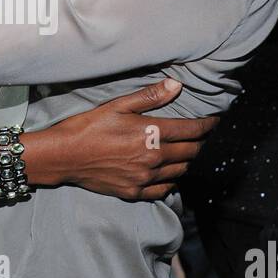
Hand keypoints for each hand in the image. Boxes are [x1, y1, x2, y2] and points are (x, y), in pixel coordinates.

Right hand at [49, 79, 218, 199]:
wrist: (64, 156)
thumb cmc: (88, 126)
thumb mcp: (117, 105)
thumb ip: (149, 97)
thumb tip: (176, 85)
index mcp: (151, 133)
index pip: (192, 130)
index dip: (207, 124)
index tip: (213, 120)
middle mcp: (153, 158)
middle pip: (191, 151)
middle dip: (200, 142)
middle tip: (201, 135)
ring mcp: (145, 178)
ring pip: (181, 171)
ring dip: (188, 160)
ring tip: (186, 151)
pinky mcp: (135, 192)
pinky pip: (164, 189)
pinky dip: (172, 180)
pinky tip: (169, 172)